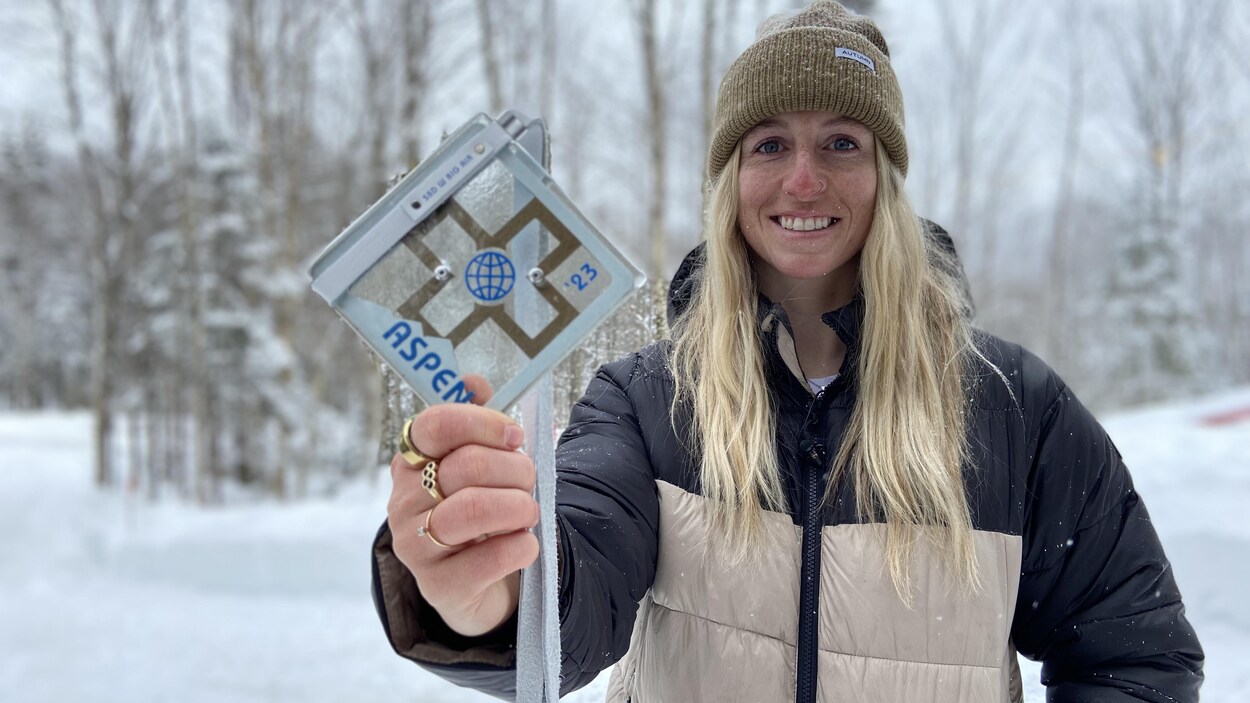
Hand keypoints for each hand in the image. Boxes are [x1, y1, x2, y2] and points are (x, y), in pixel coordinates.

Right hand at [387, 376, 538, 636]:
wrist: (481, 586)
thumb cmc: (482, 513)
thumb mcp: (481, 464)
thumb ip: (477, 420)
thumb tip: (472, 382)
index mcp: (411, 462)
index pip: (435, 425)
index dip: (483, 424)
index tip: (515, 436)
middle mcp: (403, 502)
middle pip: (467, 466)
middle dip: (515, 470)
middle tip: (531, 481)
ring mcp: (415, 546)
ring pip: (474, 509)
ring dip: (518, 506)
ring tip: (530, 512)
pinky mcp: (439, 587)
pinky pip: (487, 559)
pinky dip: (520, 547)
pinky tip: (526, 545)